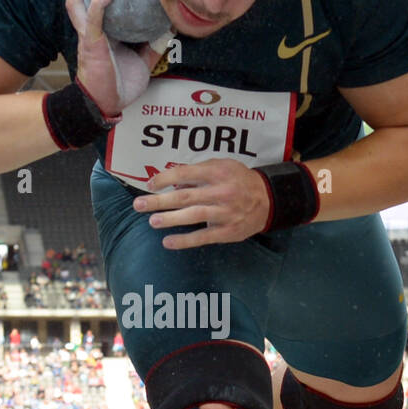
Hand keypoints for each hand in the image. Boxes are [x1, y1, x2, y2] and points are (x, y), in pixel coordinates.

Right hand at [65, 0, 168, 117]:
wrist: (105, 104)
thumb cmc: (120, 85)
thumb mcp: (142, 62)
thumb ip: (154, 45)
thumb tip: (171, 27)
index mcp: (101, 36)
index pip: (97, 8)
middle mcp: (91, 32)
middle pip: (79, 1)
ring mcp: (89, 37)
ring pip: (76, 5)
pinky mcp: (91, 44)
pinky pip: (93, 20)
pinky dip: (98, 4)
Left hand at [132, 158, 270, 248]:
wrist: (268, 200)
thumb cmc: (239, 180)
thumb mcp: (222, 166)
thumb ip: (199, 172)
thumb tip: (172, 183)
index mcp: (217, 172)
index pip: (186, 174)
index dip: (165, 178)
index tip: (150, 184)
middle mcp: (221, 192)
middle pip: (185, 197)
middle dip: (159, 201)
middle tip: (139, 205)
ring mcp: (225, 213)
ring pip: (193, 216)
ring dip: (170, 219)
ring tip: (152, 221)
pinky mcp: (227, 231)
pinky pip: (203, 237)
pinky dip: (185, 241)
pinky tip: (168, 242)